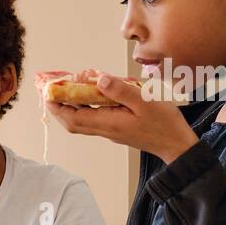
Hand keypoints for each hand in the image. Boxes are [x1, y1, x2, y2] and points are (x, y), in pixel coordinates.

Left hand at [45, 74, 197, 164]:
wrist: (177, 144)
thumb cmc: (164, 124)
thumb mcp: (145, 102)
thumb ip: (121, 90)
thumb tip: (98, 80)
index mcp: (108, 123)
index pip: (73, 118)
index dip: (58, 106)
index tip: (48, 93)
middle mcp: (105, 129)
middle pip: (73, 121)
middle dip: (60, 105)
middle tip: (54, 88)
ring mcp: (110, 130)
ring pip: (82, 119)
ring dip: (72, 105)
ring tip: (71, 86)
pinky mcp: (117, 128)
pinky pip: (94, 117)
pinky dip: (87, 106)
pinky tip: (93, 93)